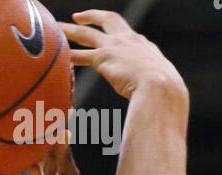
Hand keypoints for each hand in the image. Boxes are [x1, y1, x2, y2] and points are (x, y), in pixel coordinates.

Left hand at [60, 10, 188, 103]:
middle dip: (92, 16)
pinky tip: (55, 59)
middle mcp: (129, 40)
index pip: (127, 34)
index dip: (116, 33)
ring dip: (69, 31)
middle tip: (77, 17)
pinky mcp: (104, 57)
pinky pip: (79, 55)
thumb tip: (156, 110)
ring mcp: (116, 46)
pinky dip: (67, 56)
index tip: (107, 32)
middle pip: (108, 19)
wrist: (162, 88)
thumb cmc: (166, 94)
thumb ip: (154, 91)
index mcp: (144, 46)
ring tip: (55, 30)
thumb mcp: (162, 87)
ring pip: (86, 34)